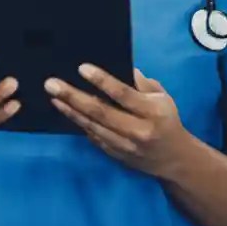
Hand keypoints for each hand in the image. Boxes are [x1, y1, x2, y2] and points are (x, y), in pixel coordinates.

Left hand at [46, 65, 193, 178]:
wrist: (174, 159)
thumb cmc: (166, 120)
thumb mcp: (162, 97)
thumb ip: (141, 83)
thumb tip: (119, 66)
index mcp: (153, 112)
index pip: (124, 94)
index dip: (102, 81)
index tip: (82, 68)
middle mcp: (138, 131)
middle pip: (101, 112)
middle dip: (74, 97)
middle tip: (52, 84)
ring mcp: (125, 146)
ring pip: (92, 126)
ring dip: (70, 111)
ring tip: (53, 96)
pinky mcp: (115, 155)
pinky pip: (92, 137)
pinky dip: (78, 123)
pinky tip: (65, 111)